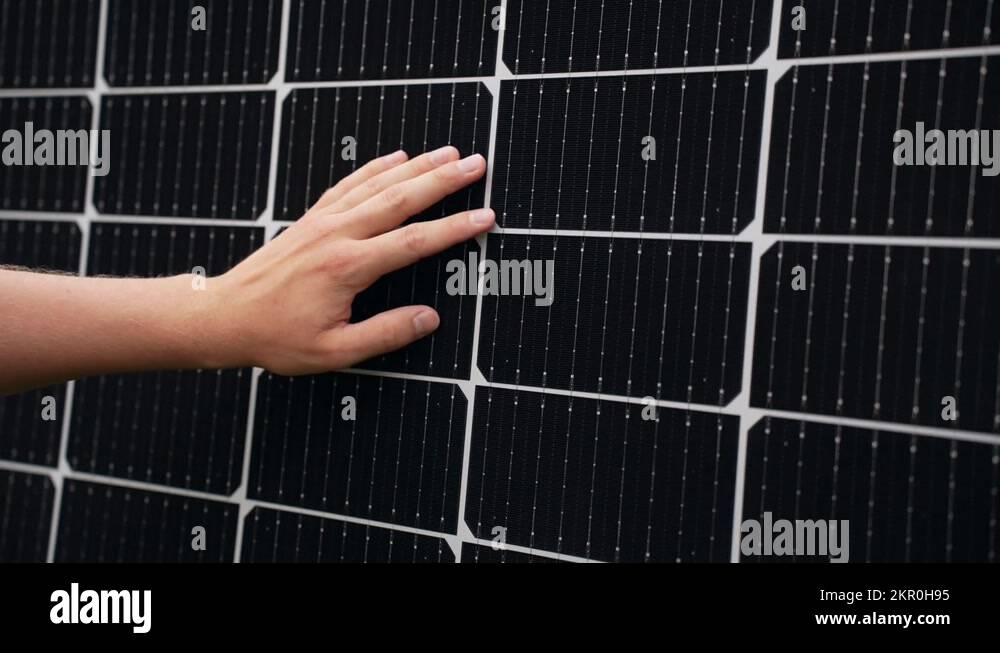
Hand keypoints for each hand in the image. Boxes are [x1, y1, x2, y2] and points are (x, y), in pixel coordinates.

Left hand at [208, 146, 493, 375]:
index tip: (484, 217)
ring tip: (449, 153)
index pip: (415, 242)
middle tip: (476, 165)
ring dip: (417, 166)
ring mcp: (323, 221)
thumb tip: (429, 319)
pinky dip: (375, 167)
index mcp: (348, 267)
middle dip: (443, 180)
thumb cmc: (275, 338)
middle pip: (401, 198)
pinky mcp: (311, 218)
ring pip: (378, 184)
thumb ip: (385, 334)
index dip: (454, 228)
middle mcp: (338, 234)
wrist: (223, 316)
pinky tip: (396, 157)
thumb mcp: (333, 351)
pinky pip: (350, 183)